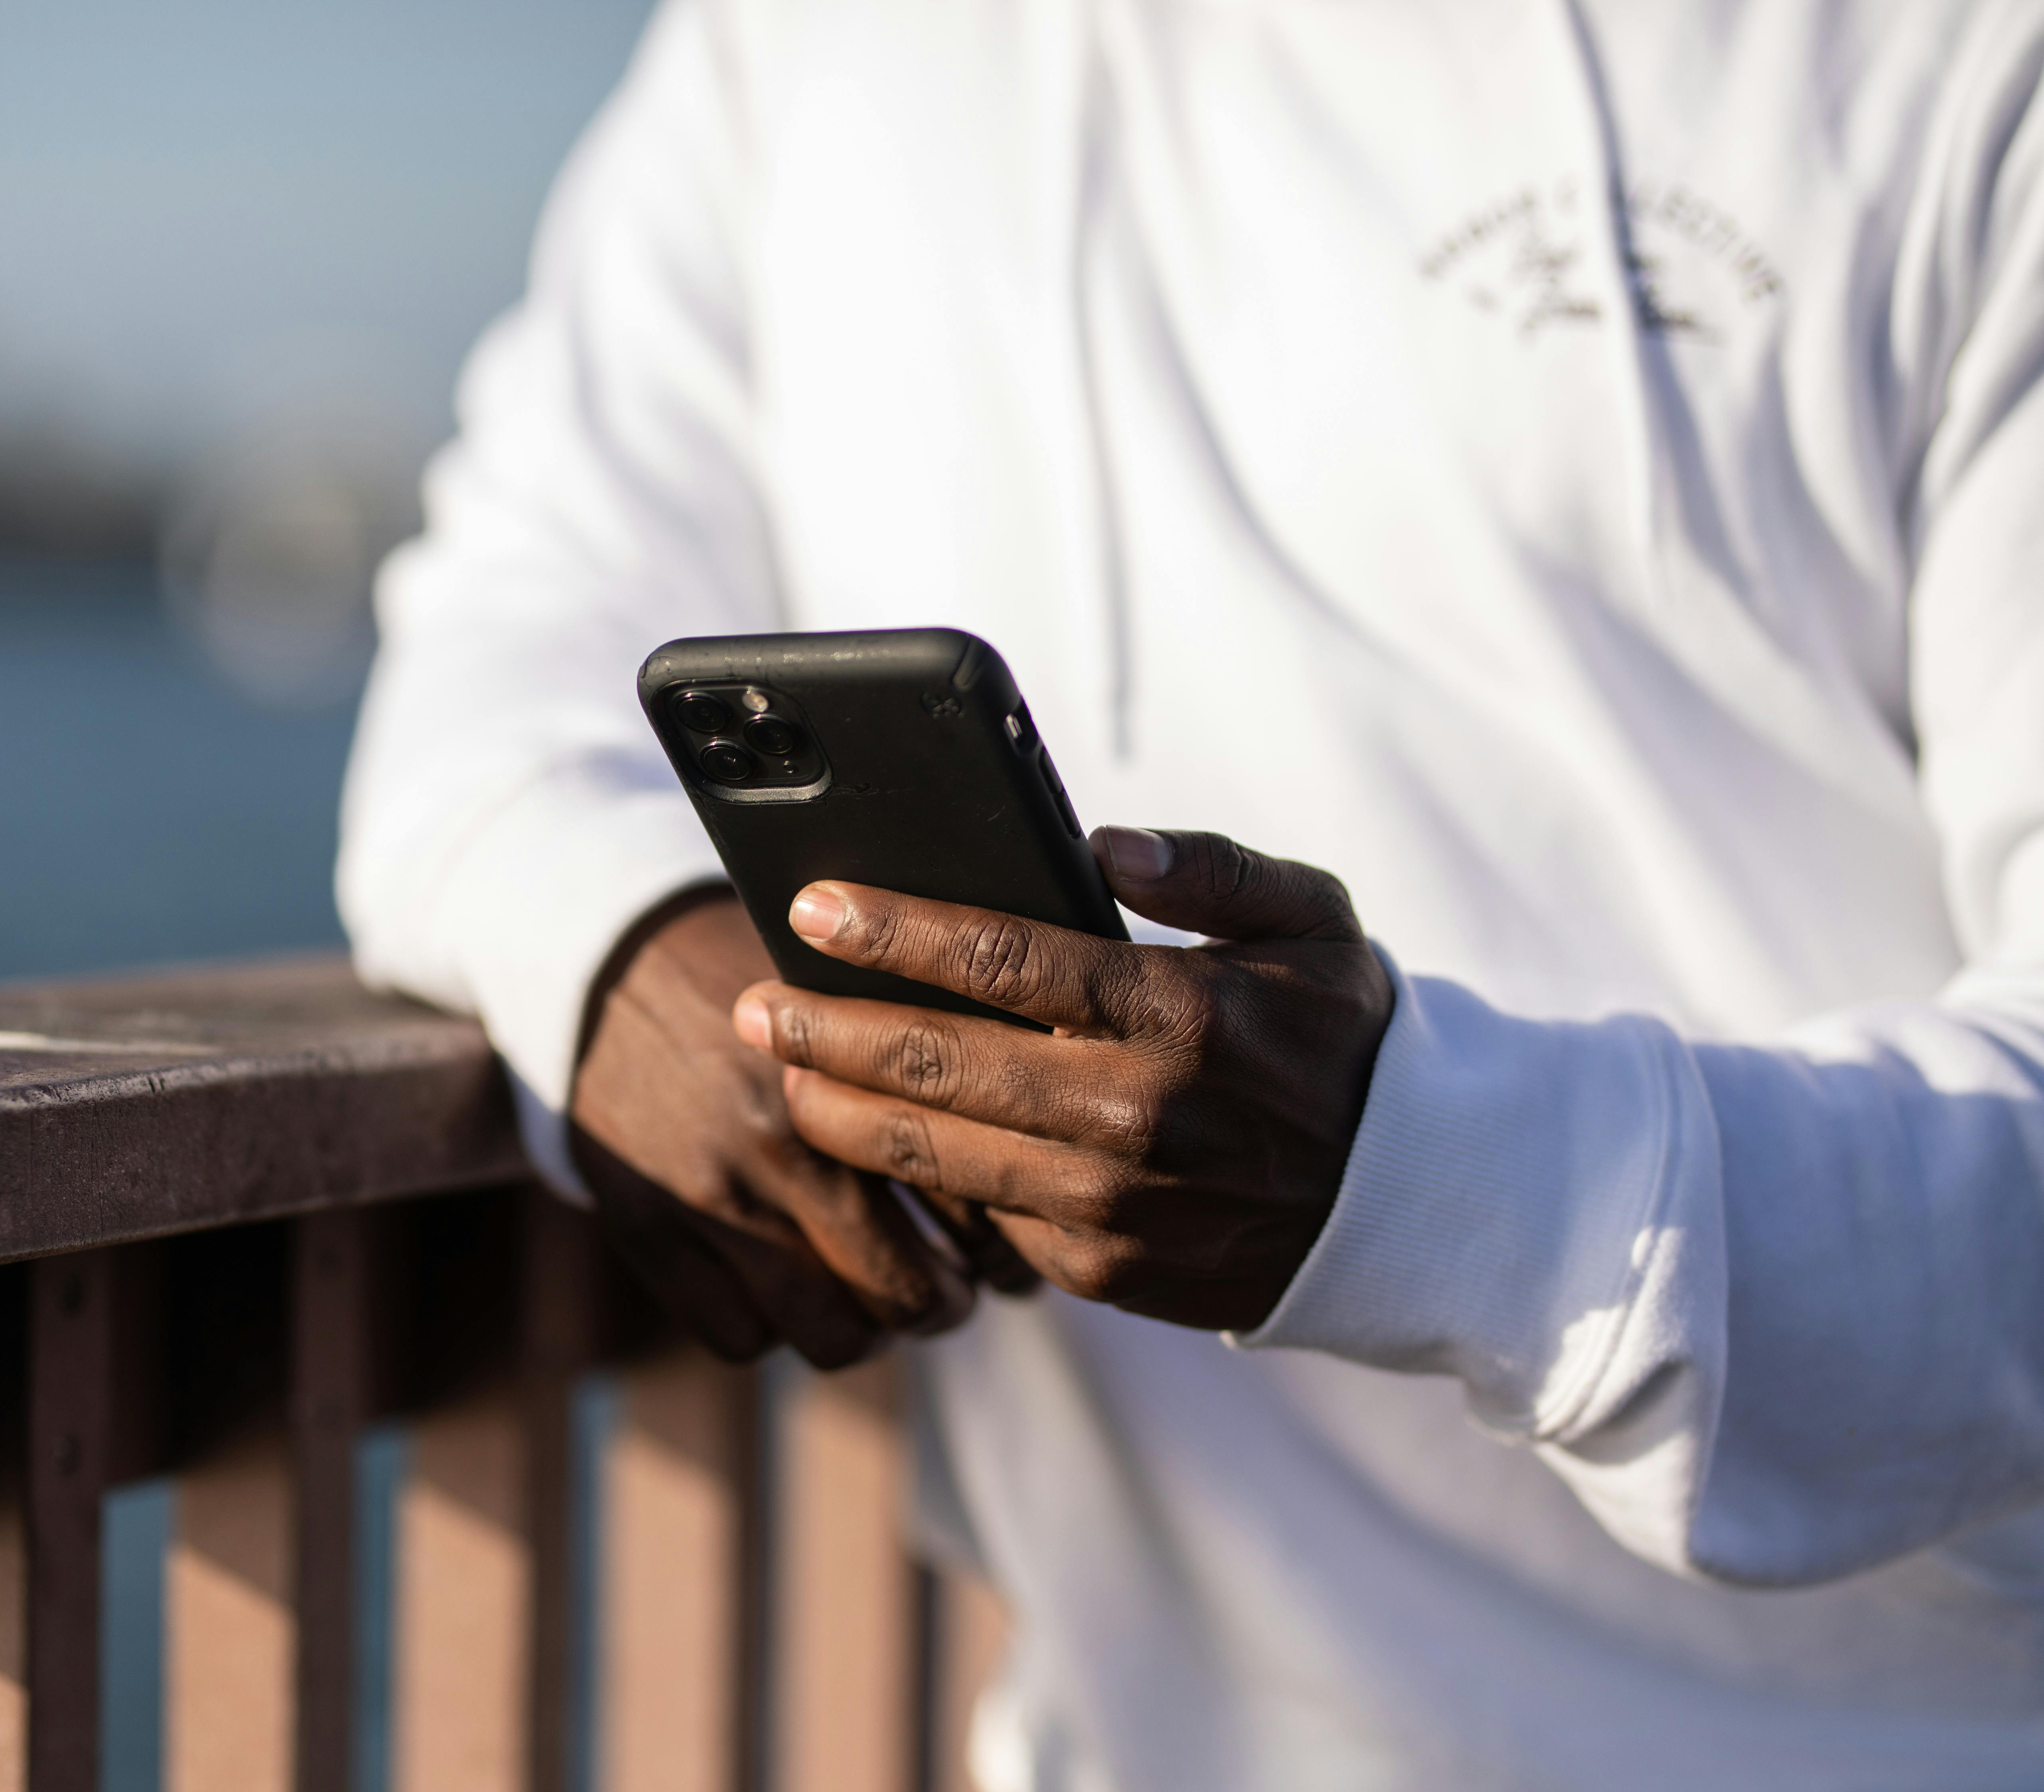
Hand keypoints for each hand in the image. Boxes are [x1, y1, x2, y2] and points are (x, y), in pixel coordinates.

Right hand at [569, 889, 977, 1366]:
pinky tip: (791, 1292)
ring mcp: (708, 1201)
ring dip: (867, 1334)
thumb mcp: (839, 994)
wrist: (602, 960)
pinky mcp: (646, 1231)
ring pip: (829, 1336)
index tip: (1007, 1255)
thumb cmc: (747, 968)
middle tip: (952, 1293)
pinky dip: (774, 1331)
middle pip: (905, 1294)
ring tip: (877, 1307)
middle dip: (943, 1306)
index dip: (1003, 1251)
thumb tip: (1015, 1137)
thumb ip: (913, 1063)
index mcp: (843, 1080)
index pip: (965, 1206)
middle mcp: (778, 1149)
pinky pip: (739, 1337)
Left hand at [731, 828, 1393, 1330]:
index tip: (811, 906)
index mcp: (1181, 1012)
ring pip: (935, 1156)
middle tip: (749, 1004)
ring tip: (778, 1072)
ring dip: (839, 1112)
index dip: (892, 931)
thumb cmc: (1341, 1035)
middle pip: (936, 1065)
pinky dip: (918, 1180)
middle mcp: (1138, 1115)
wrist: (1410, 1201)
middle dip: (823, 1029)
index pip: (1001, 961)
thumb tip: (1100, 844)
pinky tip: (873, 1141)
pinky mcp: (1104, 1271)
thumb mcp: (1312, 921)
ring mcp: (1115, 1206)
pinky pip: (983, 1219)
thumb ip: (1210, 869)